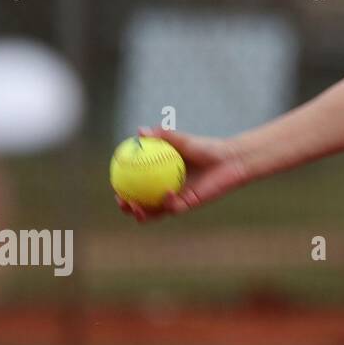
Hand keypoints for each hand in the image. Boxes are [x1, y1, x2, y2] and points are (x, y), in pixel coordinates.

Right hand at [113, 126, 248, 222]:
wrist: (230, 159)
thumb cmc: (206, 147)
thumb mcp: (182, 140)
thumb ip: (162, 136)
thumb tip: (140, 130)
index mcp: (159, 177)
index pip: (135, 186)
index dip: (122, 188)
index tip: (113, 184)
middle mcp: (165, 191)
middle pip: (140, 205)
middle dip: (127, 208)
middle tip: (121, 201)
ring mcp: (176, 200)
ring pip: (155, 213)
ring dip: (143, 214)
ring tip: (136, 207)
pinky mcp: (189, 205)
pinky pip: (174, 208)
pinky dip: (168, 203)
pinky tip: (167, 193)